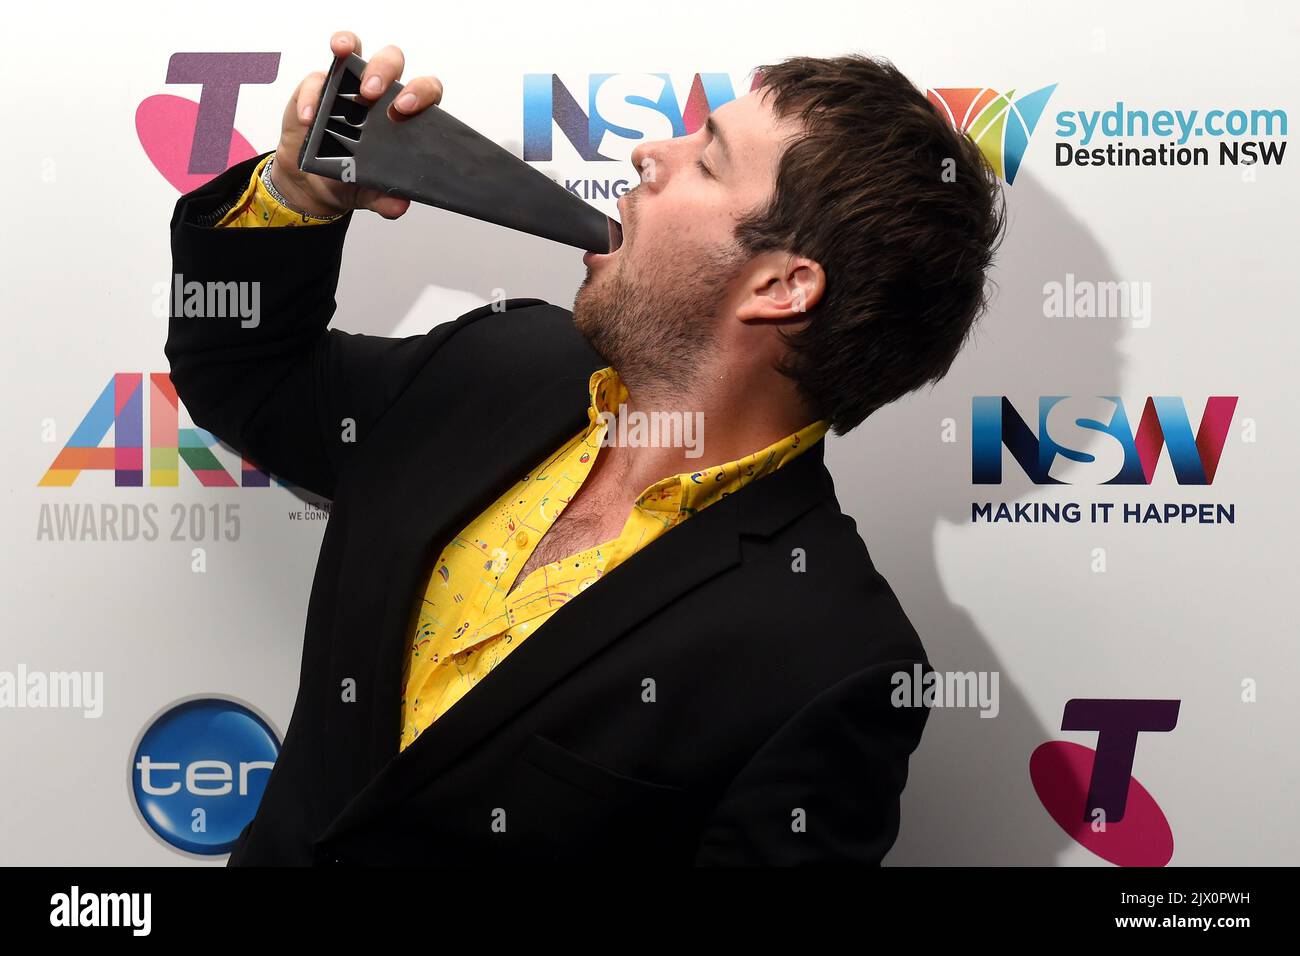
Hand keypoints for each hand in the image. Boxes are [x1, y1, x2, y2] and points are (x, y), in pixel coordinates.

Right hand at [270, 31, 444, 218]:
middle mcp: (379, 93)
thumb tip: (399, 205)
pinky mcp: (317, 87)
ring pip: (355, 49)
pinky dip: (312, 96)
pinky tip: (309, 119)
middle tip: (372, 93)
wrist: (312, 183)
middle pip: (392, 61)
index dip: (420, 92)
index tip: (405, 108)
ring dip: (350, 47)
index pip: (423, 91)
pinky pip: (315, 79)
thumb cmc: (350, 177)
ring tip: (343, 59)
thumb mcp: (370, 194)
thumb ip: (386, 199)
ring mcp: (346, 84)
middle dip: (384, 69)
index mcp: (403, 114)